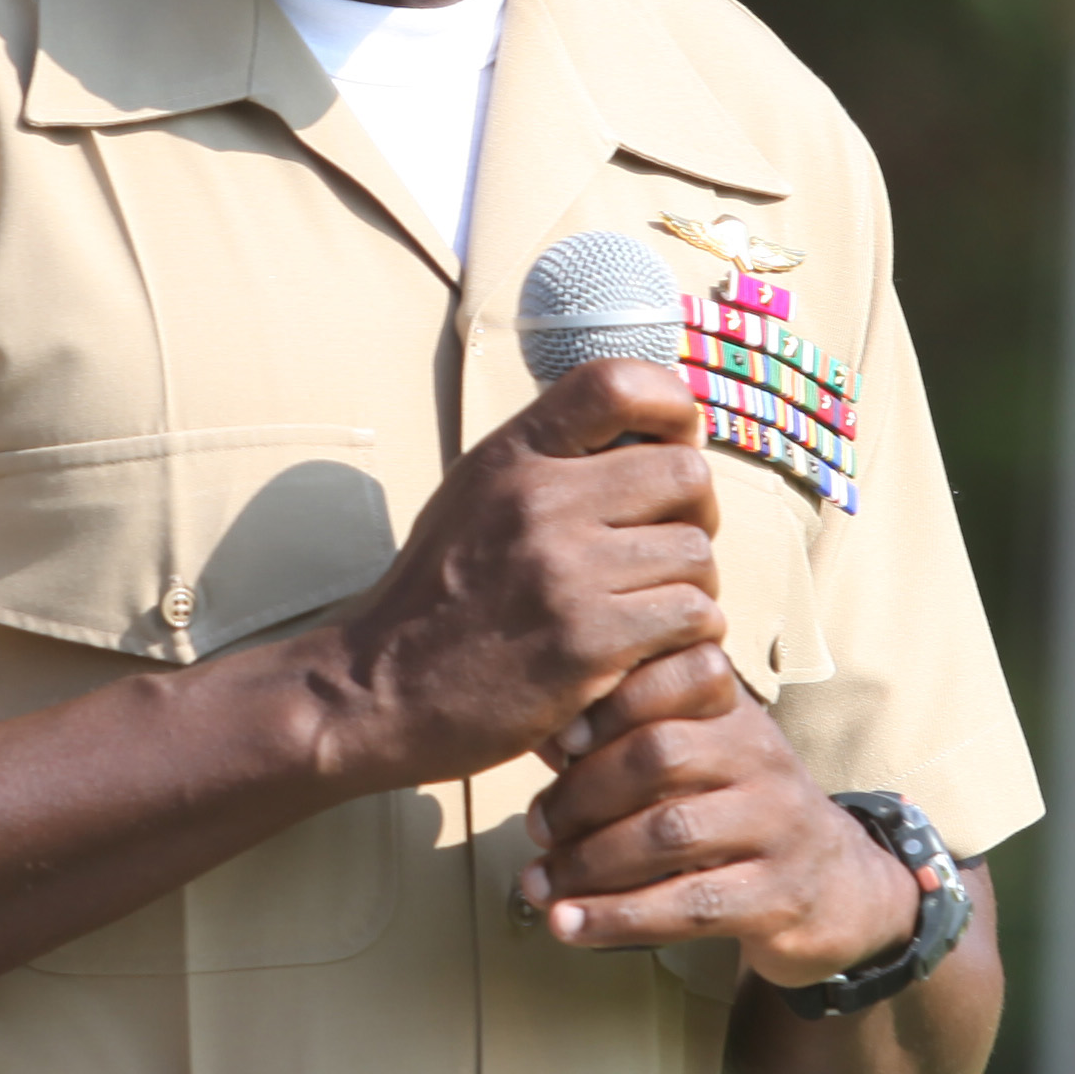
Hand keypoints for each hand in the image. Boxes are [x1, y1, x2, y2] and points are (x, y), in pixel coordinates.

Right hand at [307, 360, 722, 790]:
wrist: (377, 691)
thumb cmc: (437, 598)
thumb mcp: (473, 498)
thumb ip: (545, 461)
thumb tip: (643, 432)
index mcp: (511, 459)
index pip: (614, 382)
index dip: (670, 405)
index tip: (674, 443)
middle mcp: (539, 502)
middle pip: (685, 473)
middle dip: (695, 514)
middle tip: (668, 551)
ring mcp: (565, 571)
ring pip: (697, 553)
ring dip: (692, 586)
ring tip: (655, 610)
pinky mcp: (588, 641)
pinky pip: (692, 616)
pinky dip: (686, 635)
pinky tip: (649, 650)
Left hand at [515, 643, 918, 986]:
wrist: (837, 886)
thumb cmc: (741, 812)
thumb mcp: (708, 756)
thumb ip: (642, 734)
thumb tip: (545, 732)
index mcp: (736, 714)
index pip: (678, 680)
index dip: (611, 703)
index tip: (558, 738)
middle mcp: (763, 759)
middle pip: (660, 756)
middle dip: (582, 794)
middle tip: (537, 826)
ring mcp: (776, 828)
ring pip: (669, 834)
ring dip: (588, 863)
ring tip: (540, 883)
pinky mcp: (777, 896)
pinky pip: (689, 906)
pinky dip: (619, 918)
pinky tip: (571, 925)